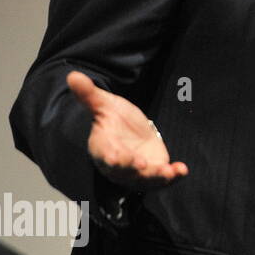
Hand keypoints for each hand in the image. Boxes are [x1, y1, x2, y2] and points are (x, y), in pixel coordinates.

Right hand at [67, 69, 187, 191]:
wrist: (131, 132)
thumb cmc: (114, 119)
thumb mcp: (104, 104)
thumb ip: (89, 94)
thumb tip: (73, 75)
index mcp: (102, 147)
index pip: (104, 154)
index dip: (109, 156)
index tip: (114, 158)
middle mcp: (117, 165)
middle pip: (123, 171)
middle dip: (133, 169)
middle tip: (143, 165)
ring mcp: (136, 173)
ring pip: (144, 180)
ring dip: (157, 177)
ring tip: (170, 172)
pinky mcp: (153, 174)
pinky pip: (161, 180)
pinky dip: (172, 177)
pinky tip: (182, 170)